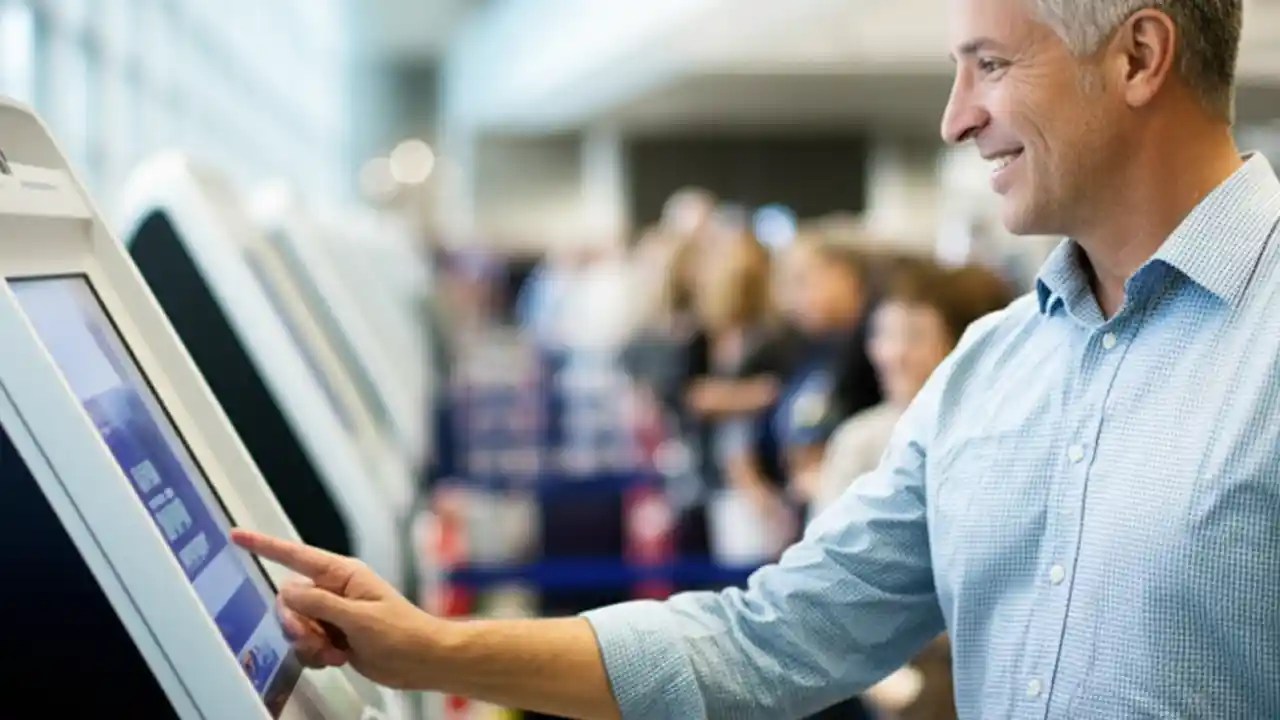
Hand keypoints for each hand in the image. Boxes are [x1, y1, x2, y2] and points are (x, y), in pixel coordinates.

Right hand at [232, 530, 445, 689]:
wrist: (423, 660)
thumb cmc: (403, 633)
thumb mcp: (358, 617)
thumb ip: (320, 604)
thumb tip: (287, 593)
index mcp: (343, 574)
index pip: (296, 556)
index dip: (264, 546)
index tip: (237, 536)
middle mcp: (335, 591)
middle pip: (289, 602)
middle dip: (297, 625)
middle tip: (318, 640)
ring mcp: (333, 615)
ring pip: (296, 626)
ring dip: (309, 645)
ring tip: (335, 653)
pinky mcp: (334, 636)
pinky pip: (306, 644)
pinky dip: (316, 656)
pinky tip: (338, 659)